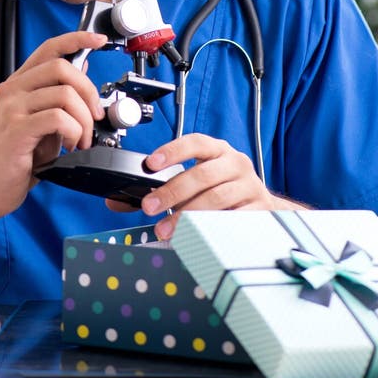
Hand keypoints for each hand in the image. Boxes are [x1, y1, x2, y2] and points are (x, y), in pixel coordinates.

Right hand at [0, 30, 106, 219]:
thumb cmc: (14, 159)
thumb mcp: (41, 121)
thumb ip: (58, 95)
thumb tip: (82, 68)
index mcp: (18, 85)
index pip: (49, 48)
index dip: (76, 39)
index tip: (98, 40)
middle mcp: (12, 91)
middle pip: (61, 67)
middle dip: (89, 91)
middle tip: (94, 117)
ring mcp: (12, 109)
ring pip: (65, 94)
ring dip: (84, 120)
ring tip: (81, 139)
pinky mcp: (16, 130)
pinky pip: (58, 118)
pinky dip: (74, 132)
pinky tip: (70, 146)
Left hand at [137, 134, 275, 239]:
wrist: (263, 205)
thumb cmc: (222, 189)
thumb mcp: (195, 181)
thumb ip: (158, 189)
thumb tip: (115, 201)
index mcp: (218, 150)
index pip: (195, 142)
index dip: (173, 150)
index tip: (151, 163)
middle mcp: (235, 163)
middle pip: (203, 174)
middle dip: (172, 191)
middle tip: (149, 206)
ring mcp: (250, 185)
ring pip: (216, 198)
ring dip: (187, 215)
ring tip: (166, 229)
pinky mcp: (259, 209)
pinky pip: (233, 219)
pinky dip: (213, 227)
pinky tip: (197, 234)